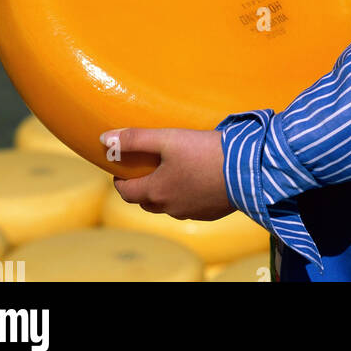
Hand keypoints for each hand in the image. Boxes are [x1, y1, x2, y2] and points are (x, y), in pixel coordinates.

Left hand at [103, 128, 235, 221]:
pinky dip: (185, 196)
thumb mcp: (168, 138)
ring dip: (164, 193)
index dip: (120, 180)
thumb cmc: (204, 151)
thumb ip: (135, 138)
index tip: (121, 169)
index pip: (126, 192)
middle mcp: (170, 207)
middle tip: (145, 169)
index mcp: (156, 191)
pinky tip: (195, 180)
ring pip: (168, 206)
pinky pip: (189, 207)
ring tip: (171, 172)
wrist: (247, 168)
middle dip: (141, 187)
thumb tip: (104, 139)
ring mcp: (191, 212)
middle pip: (146, 201)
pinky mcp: (210, 212)